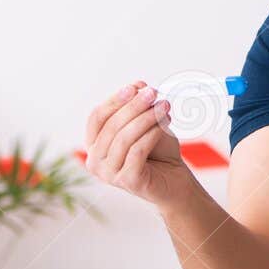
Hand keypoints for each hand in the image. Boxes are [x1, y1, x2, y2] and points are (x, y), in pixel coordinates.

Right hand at [83, 81, 195, 210]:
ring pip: (124, 138)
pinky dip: (152, 134)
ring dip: (146, 118)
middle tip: (153, 93)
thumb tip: (139, 87)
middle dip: (134, 106)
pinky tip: (164, 125)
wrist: (174, 180)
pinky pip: (137, 151)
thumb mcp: (146, 124)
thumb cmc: (158, 152)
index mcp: (94, 145)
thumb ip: (139, 108)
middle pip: (111, 126)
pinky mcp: (127, 181)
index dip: (115, 100)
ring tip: (164, 106)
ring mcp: (109, 174)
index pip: (97, 117)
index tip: (135, 87)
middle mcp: (95, 162)